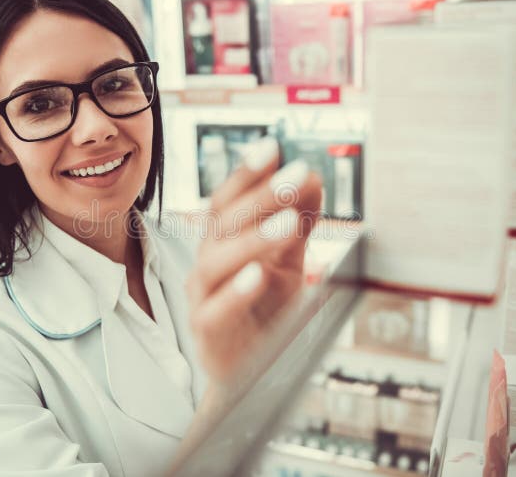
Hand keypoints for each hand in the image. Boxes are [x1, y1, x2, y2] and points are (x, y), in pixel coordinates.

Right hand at [185, 138, 322, 381]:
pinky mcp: (207, 332)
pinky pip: (215, 310)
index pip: (228, 200)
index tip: (272, 146)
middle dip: (261, 196)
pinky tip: (260, 275)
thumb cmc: (263, 311)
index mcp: (224, 241)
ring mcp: (202, 297)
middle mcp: (208, 263)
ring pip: (215, 262)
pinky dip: (237, 292)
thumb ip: (298, 222)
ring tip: (289, 222)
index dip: (247, 173)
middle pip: (223, 222)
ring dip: (252, 239)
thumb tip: (312, 178)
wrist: (249, 368)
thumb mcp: (288, 262)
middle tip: (297, 176)